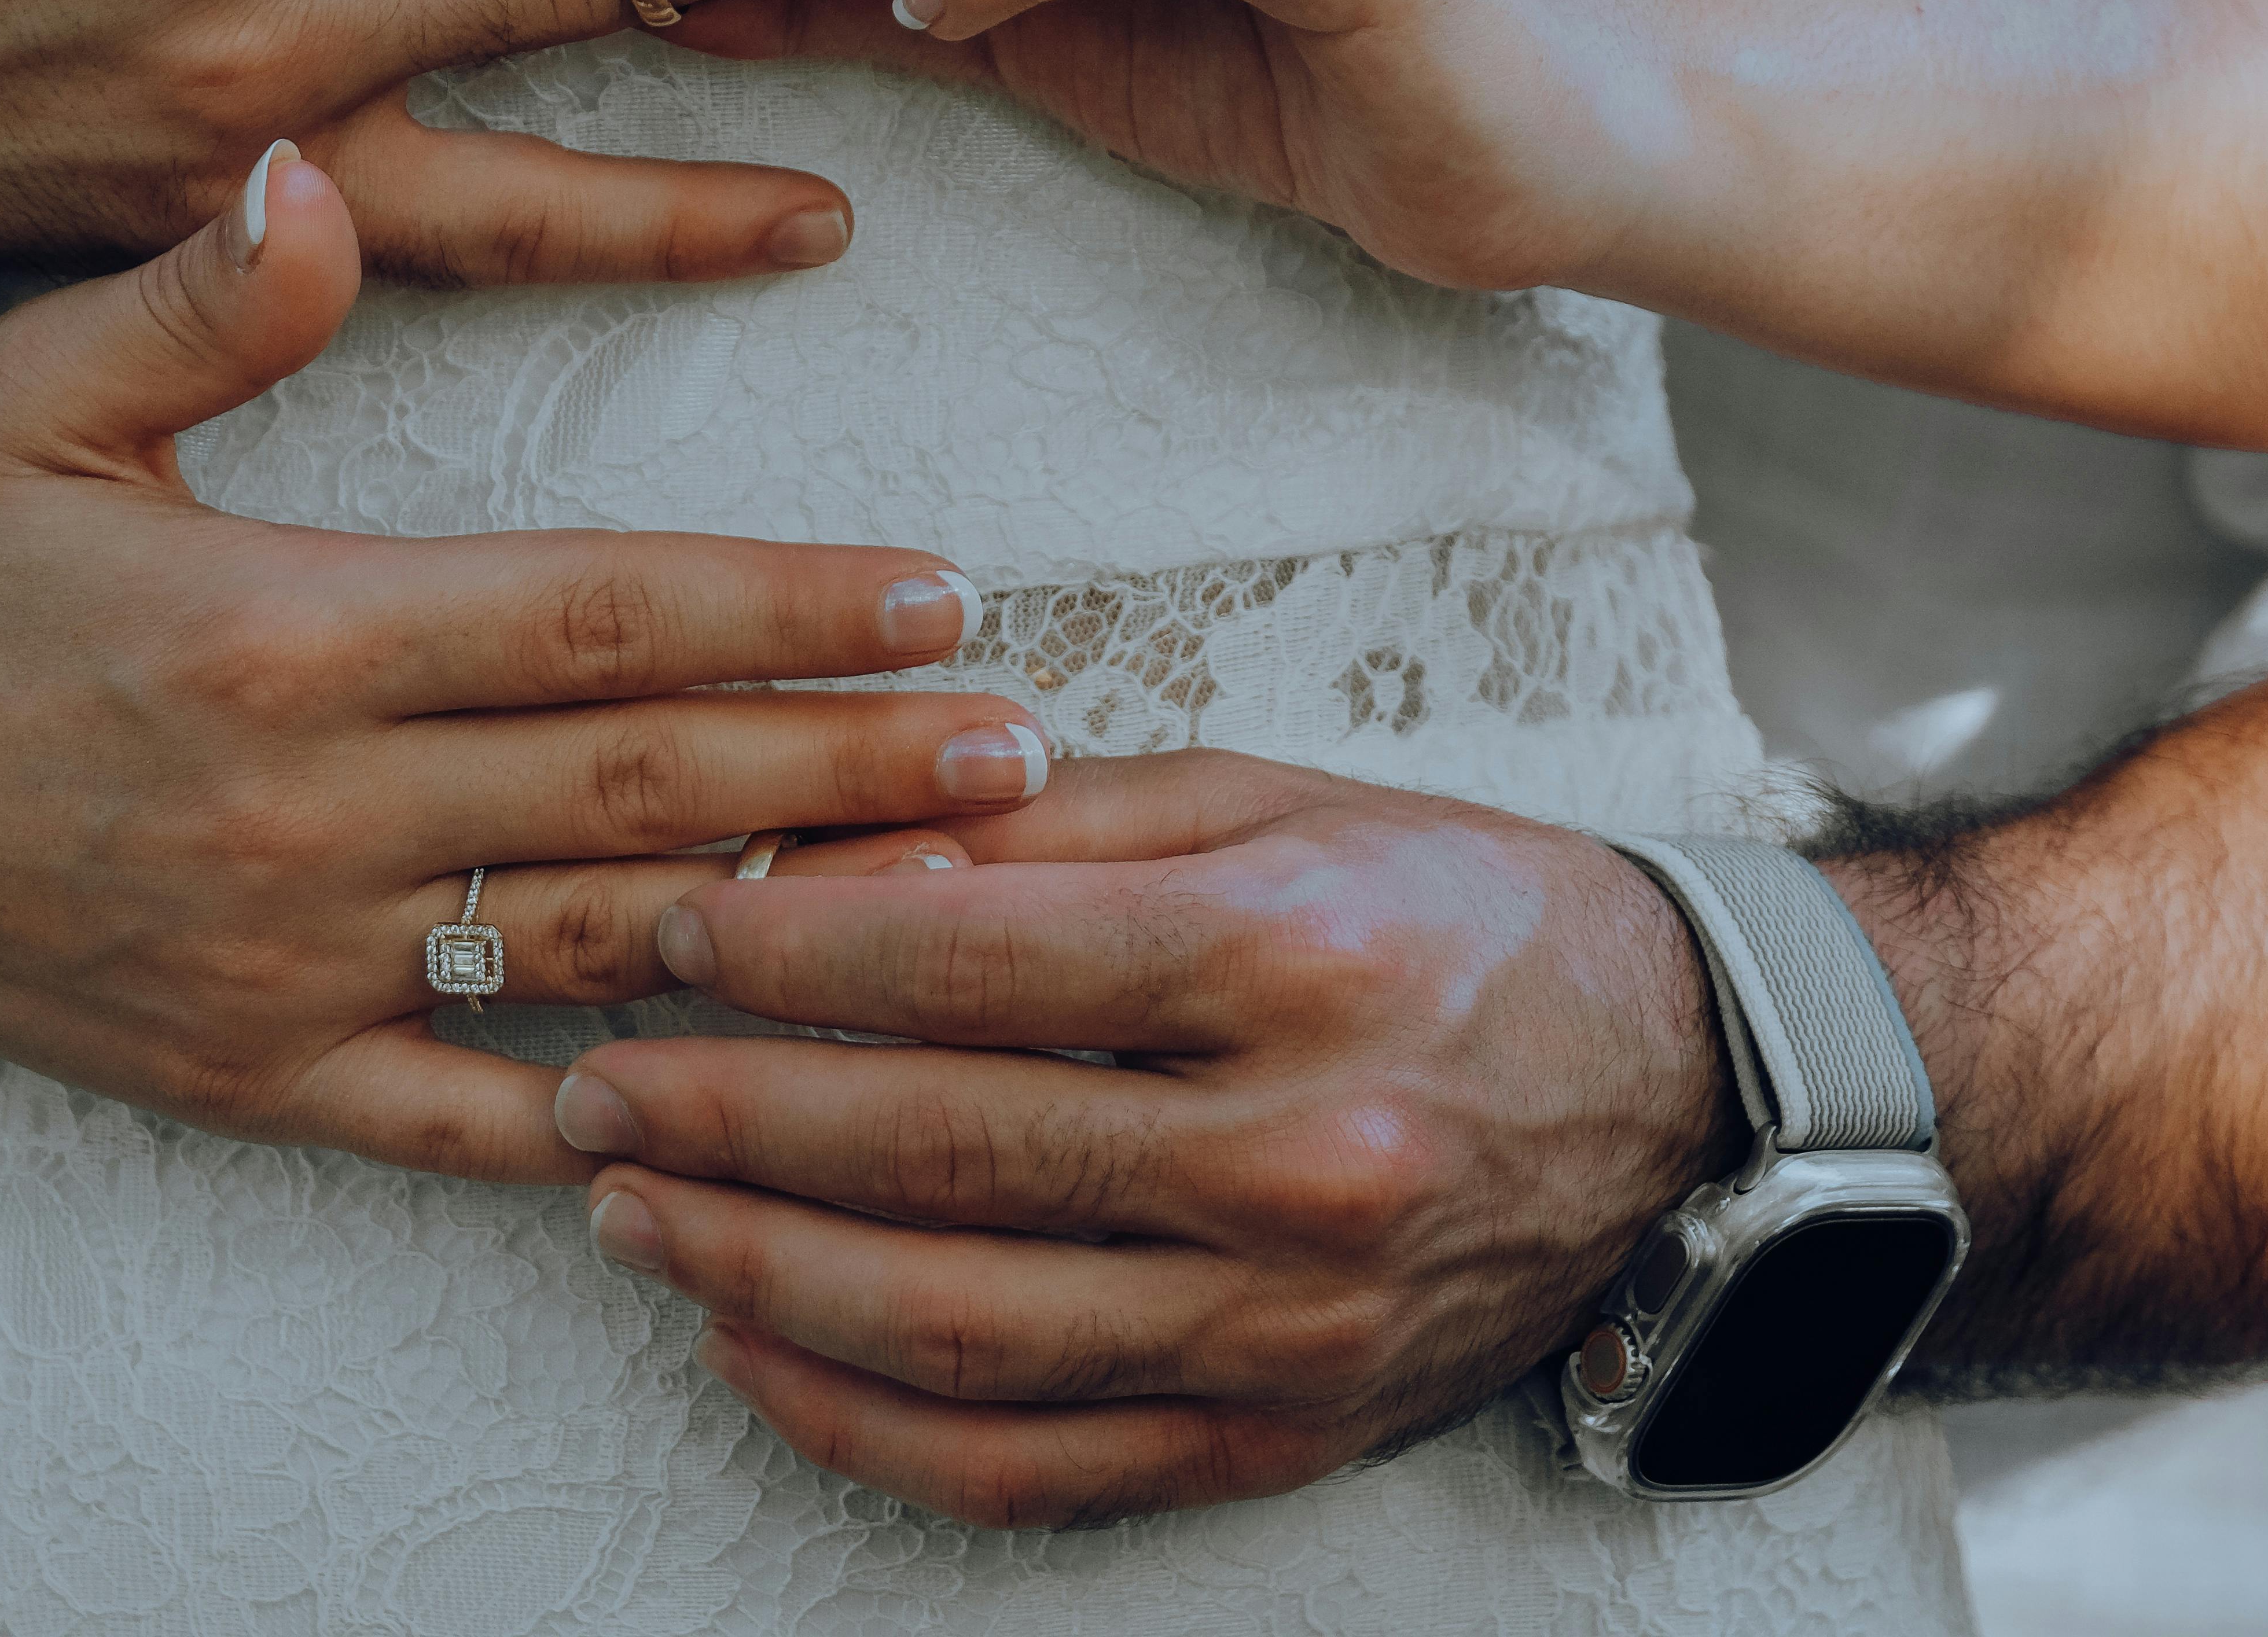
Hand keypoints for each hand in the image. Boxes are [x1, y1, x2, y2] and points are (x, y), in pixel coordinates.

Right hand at [0, 139, 1058, 1176]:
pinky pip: (459, 1116)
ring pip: (589, 951)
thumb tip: (317, 173)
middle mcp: (308, 810)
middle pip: (642, 785)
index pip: (601, 613)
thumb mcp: (31, 394)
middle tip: (1027, 749)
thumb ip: (199, 298)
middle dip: (850, 766)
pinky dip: (599, 1119)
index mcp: (290, 633)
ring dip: (783, 926)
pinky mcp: (251, 1074)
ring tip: (955, 900)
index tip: (941, 597)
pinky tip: (743, 1104)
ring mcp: (286, 960)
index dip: (786, 609)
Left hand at [541, 752, 1735, 1524]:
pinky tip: (754, 1351)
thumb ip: (1044, 830)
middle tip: (594, 1083)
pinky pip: (1031, 1466)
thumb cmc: (1455, 913)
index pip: (975, 967)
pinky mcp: (1286, 1430)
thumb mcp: (1271, 801)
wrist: (1673, 1080)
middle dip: (730, 1117)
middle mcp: (1300, 1153)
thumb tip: (825, 867)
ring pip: (962, 1328)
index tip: (674, 935)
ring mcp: (1294, 1319)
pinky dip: (865, 1423)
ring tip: (632, 1214)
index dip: (791, 956)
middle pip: (944, 1152)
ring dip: (760, 1276)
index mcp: (1296, 960)